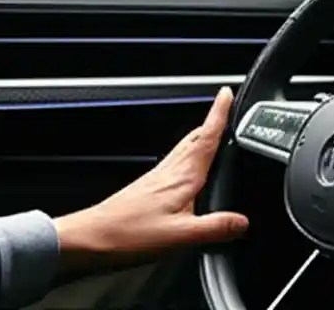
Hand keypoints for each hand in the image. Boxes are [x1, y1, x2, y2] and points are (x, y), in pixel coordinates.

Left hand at [54, 87, 248, 278]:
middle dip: (212, 122)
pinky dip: (187, 158)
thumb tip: (242, 222)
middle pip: (195, 138)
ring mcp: (156, 179)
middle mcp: (169, 172)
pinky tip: (186, 173)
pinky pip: (174, 164)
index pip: (206, 137)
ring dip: (199, 137)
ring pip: (183, 149)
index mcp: (182, 177)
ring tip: (211, 135)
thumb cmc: (129, 234)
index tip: (227, 94)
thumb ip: (215, 228)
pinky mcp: (147, 189)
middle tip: (224, 111)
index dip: (219, 114)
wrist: (91, 239)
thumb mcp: (181, 236)